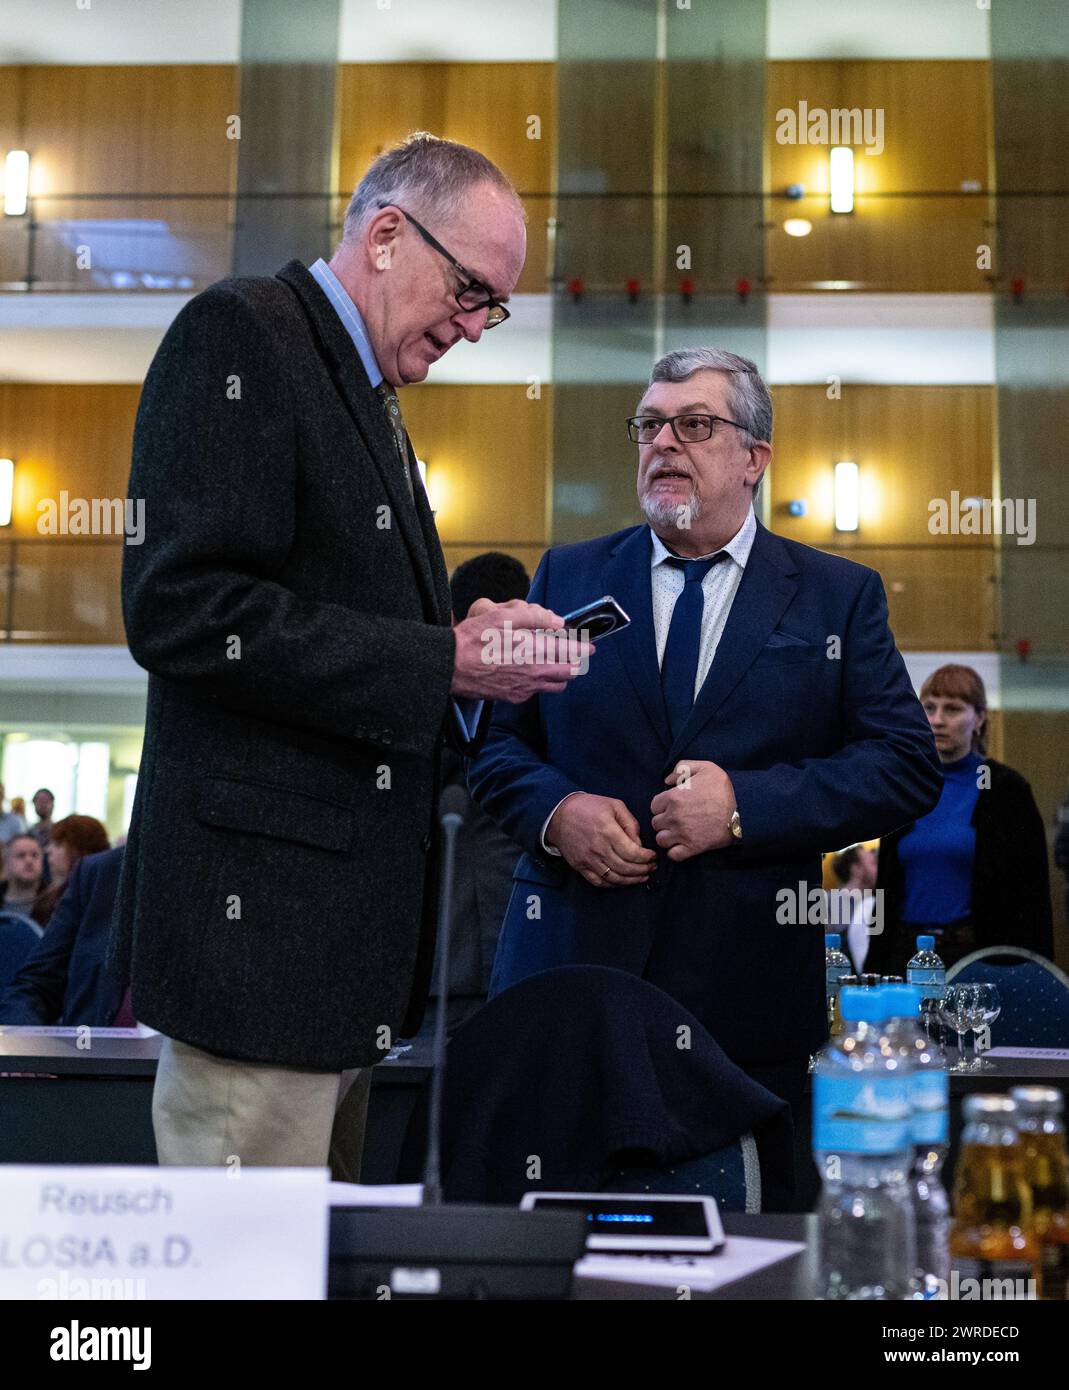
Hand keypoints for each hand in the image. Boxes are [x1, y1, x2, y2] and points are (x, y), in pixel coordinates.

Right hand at [450, 599, 592, 701]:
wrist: (450, 666)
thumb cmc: (473, 638)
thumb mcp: (503, 616)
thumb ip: (535, 617)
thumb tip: (558, 622)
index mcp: (534, 651)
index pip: (571, 652)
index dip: (584, 648)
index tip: (590, 645)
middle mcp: (534, 673)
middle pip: (570, 672)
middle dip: (577, 662)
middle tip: (576, 654)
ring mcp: (525, 688)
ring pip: (557, 685)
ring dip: (562, 674)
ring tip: (556, 662)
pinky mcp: (514, 697)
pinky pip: (537, 692)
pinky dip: (542, 682)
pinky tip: (532, 671)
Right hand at [546, 792, 656, 887]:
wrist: (559, 814)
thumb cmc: (588, 807)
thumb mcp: (614, 805)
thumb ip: (630, 823)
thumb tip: (639, 843)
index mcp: (608, 831)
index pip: (633, 853)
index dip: (646, 858)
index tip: (653, 856)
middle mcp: (598, 848)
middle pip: (626, 868)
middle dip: (643, 870)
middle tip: (651, 868)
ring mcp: (588, 860)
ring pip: (614, 878)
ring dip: (631, 881)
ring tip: (642, 876)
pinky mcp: (580, 866)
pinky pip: (599, 882)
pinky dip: (613, 885)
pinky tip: (623, 881)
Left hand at [650, 760, 735, 860]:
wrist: (743, 809)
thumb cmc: (723, 788)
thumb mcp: (705, 767)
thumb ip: (682, 767)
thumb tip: (667, 780)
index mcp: (673, 797)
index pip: (654, 806)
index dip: (662, 806)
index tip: (671, 806)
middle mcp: (674, 817)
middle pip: (656, 823)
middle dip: (664, 821)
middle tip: (676, 819)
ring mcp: (682, 834)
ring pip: (661, 839)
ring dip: (667, 836)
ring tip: (677, 833)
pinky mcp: (692, 848)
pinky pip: (673, 855)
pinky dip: (675, 852)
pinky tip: (681, 845)